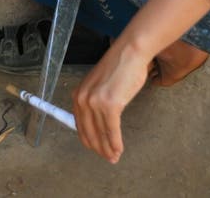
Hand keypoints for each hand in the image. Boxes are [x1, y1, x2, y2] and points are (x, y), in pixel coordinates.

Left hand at [73, 40, 150, 162]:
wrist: (130, 52)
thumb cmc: (120, 66)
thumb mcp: (100, 84)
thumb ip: (96, 101)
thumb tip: (100, 124)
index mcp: (79, 95)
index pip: (81, 126)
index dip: (90, 141)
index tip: (98, 150)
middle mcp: (83, 99)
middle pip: (89, 133)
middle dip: (99, 149)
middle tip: (109, 158)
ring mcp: (96, 102)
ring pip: (101, 134)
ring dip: (108, 149)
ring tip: (115, 157)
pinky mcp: (110, 105)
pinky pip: (112, 131)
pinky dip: (115, 143)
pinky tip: (119, 149)